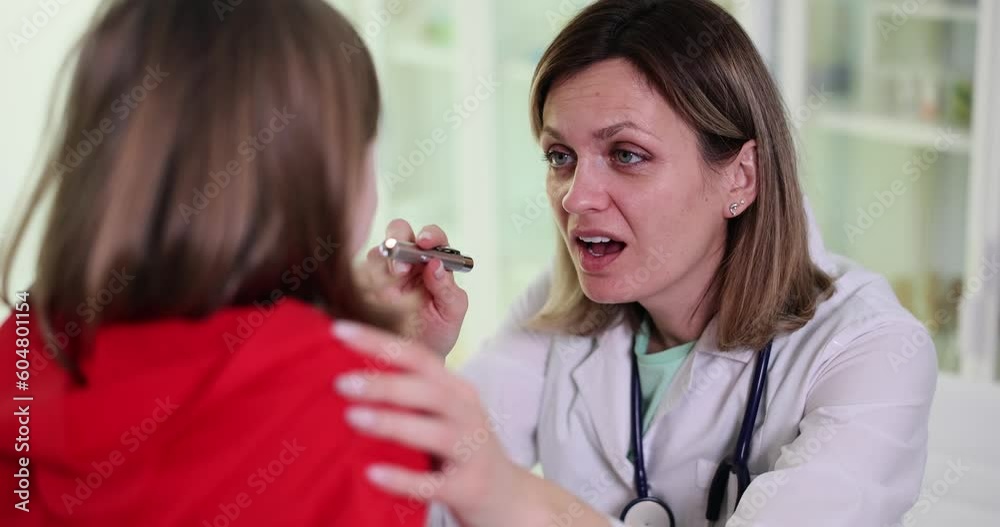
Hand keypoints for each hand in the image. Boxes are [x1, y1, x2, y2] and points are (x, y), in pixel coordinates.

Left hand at [332, 321, 609, 526]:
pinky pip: (434, 484)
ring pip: (434, 432)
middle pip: (428, 391)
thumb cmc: (461, 448)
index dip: (379, 341)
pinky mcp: (467, 488)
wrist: (508, 497)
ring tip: (352, 417)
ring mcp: (471, 452)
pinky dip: (403, 479)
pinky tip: (372, 474)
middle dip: (385, 383)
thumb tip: (350, 374)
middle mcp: (467, 414)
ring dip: (392, 422)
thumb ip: (410, 394)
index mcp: (456, 389)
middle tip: (341, 382)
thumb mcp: (444, 412)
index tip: (338, 331)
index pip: (418, 357)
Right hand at [356, 219, 468, 356]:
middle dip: (397, 244)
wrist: (413, 358)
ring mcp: (382, 272)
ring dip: (380, 270)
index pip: (432, 237)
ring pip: (375, 254)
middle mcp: (407, 260)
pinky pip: (358, 277)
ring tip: (388, 298)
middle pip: (397, 232)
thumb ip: (447, 288)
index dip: (429, 235)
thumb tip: (436, 264)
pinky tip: (374, 303)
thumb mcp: (451, 312)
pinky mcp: (363, 286)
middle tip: (400, 270)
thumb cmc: (438, 331)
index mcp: (432, 260)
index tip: (426, 243)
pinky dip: (365, 286)